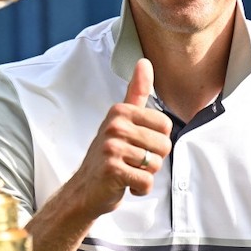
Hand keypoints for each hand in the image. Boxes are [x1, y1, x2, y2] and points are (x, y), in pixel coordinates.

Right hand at [72, 58, 172, 216]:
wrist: (85, 189)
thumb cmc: (108, 155)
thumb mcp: (121, 120)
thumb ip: (136, 92)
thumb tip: (144, 62)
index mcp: (120, 111)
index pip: (166, 125)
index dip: (157, 141)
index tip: (138, 145)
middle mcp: (115, 126)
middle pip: (164, 145)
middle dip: (153, 160)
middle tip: (132, 161)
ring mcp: (112, 147)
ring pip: (156, 164)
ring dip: (146, 175)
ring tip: (127, 171)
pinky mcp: (112, 170)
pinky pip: (146, 181)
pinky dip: (140, 188)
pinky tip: (126, 184)